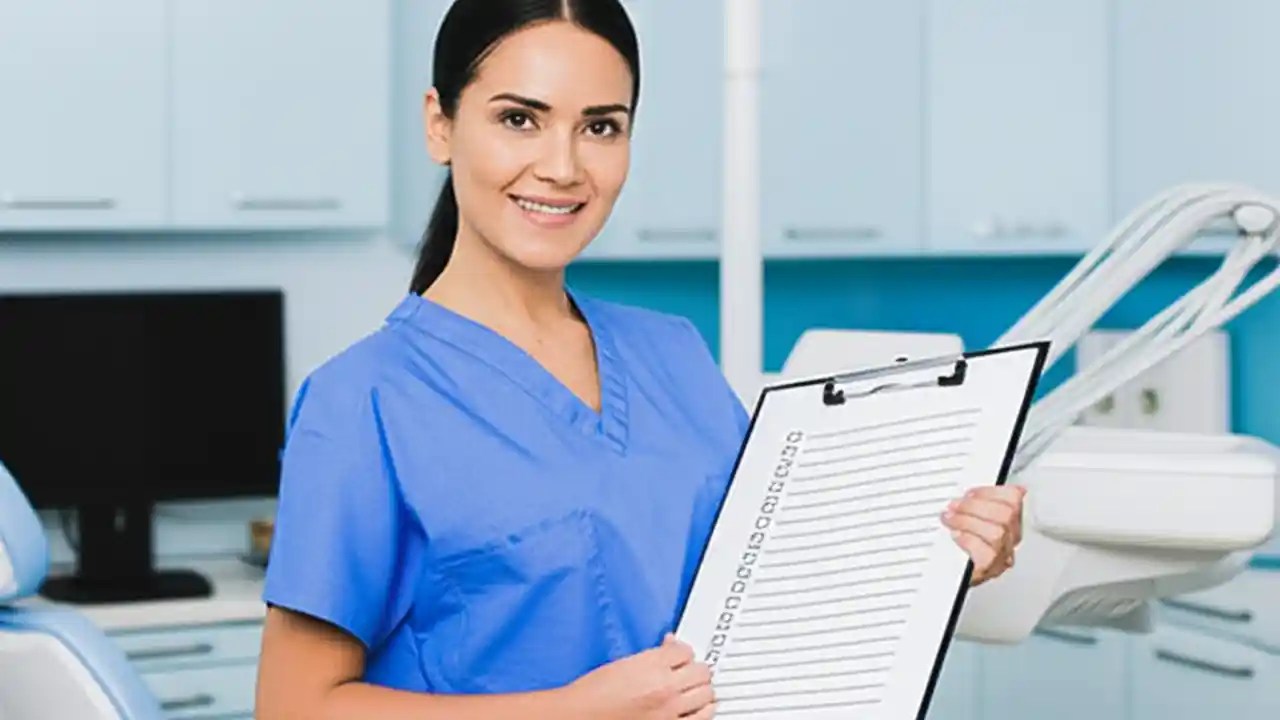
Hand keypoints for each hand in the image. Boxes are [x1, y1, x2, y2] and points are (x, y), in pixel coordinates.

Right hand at [562, 633, 715, 719]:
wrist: (580, 717)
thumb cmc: (593, 694)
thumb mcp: (622, 663)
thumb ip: (651, 656)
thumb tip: (669, 647)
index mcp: (651, 665)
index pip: (685, 651)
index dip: (681, 653)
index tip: (679, 657)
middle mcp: (665, 687)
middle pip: (702, 671)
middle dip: (695, 670)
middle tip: (689, 672)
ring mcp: (670, 711)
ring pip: (707, 694)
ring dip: (701, 690)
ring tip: (694, 691)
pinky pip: (703, 717)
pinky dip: (702, 711)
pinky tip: (695, 709)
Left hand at [942, 485, 1025, 585]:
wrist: (944, 577)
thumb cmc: (956, 547)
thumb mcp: (966, 518)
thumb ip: (972, 502)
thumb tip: (969, 489)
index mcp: (1007, 522)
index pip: (1013, 499)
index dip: (991, 492)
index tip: (969, 493)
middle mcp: (1009, 540)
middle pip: (1006, 514)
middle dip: (975, 506)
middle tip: (954, 506)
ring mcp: (1001, 557)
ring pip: (996, 532)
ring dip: (968, 521)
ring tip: (950, 520)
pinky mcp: (988, 571)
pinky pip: (986, 554)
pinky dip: (968, 541)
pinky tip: (956, 536)